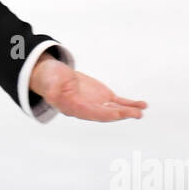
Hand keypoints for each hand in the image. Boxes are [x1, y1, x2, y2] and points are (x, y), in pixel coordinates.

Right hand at [29, 53, 146, 122]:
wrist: (54, 75)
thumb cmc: (49, 78)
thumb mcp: (47, 81)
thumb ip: (50, 88)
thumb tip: (51, 93)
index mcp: (73, 107)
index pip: (89, 112)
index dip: (103, 113)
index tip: (116, 113)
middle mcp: (87, 109)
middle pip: (105, 113)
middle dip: (120, 114)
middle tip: (135, 114)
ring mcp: (96, 104)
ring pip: (114, 109)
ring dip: (128, 111)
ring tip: (141, 111)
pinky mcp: (103, 97)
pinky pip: (118, 103)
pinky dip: (130, 105)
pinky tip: (141, 105)